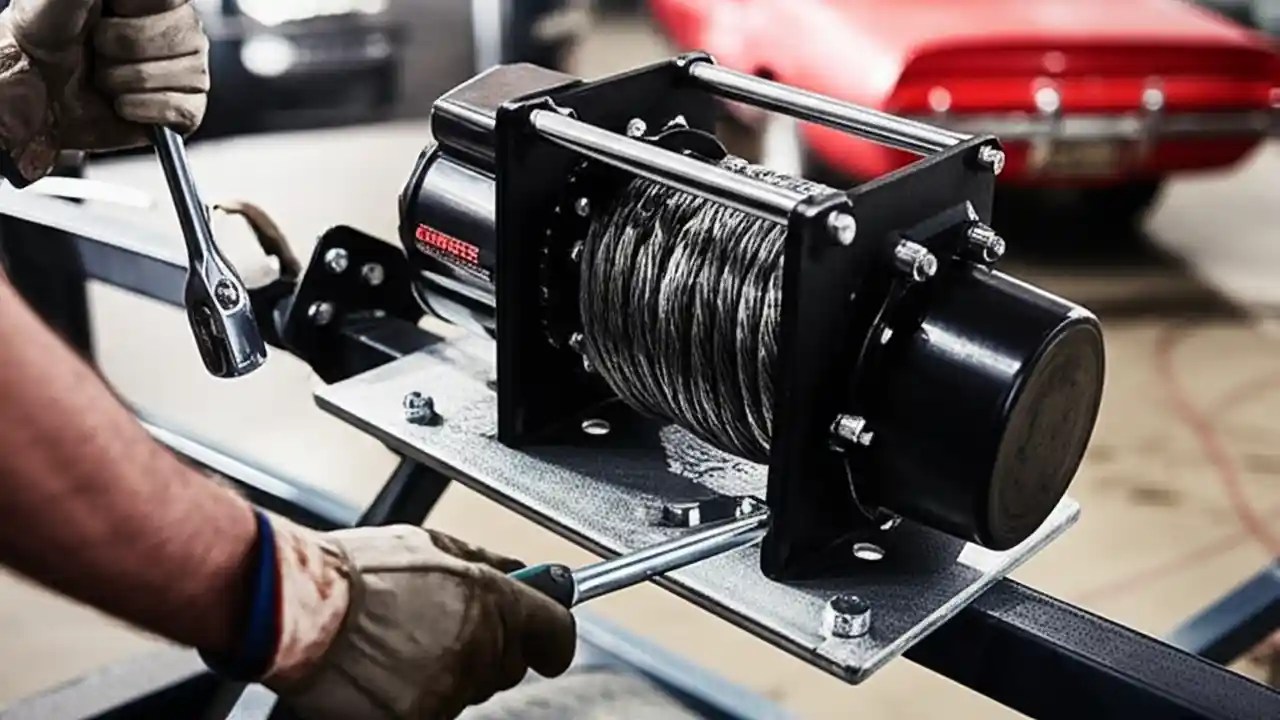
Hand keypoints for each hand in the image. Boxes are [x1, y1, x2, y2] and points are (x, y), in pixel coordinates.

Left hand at [0, 0, 207, 181]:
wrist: (36, 88)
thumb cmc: (45, 34)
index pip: (172, 1)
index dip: (135, 13)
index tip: (104, 16)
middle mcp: (179, 30)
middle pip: (183, 40)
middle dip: (125, 50)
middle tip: (99, 49)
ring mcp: (186, 70)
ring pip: (185, 76)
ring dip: (128, 82)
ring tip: (105, 78)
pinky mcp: (183, 110)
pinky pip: (184, 111)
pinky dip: (144, 110)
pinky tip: (122, 103)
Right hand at [264, 522, 576, 719]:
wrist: (296, 609)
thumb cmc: (355, 574)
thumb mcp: (430, 545)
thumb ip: (486, 562)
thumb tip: (523, 572)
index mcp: (490, 600)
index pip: (555, 631)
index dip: (551, 636)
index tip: (547, 642)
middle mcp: (477, 648)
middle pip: (508, 665)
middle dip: (486, 648)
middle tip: (438, 627)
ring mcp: (448, 691)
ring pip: (469, 691)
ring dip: (446, 673)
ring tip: (398, 645)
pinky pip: (434, 714)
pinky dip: (415, 700)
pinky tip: (385, 675)